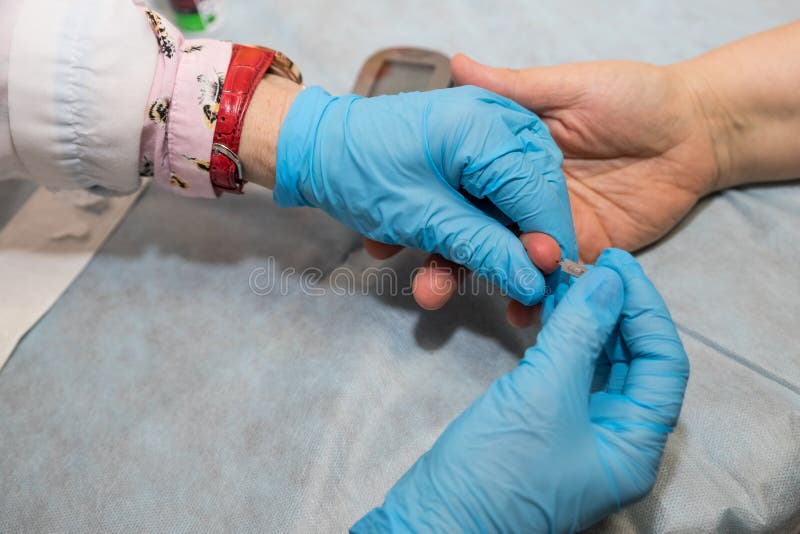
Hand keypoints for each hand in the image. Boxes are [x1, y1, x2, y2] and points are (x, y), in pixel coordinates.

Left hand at [274, 85, 575, 304]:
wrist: (310, 151)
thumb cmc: (361, 174)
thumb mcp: (427, 220)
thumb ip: (487, 249)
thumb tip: (535, 282)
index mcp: (486, 126)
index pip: (538, 189)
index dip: (545, 241)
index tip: (545, 285)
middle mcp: (490, 121)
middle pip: (526, 196)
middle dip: (509, 249)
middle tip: (509, 292)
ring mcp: (475, 134)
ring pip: (499, 203)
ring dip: (469, 248)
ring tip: (430, 289)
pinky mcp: (459, 152)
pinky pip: (476, 197)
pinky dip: (453, 229)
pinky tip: (398, 248)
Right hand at [353, 249, 689, 532]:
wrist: (436, 517)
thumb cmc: (496, 471)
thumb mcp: (542, 394)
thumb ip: (580, 332)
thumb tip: (611, 281)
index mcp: (634, 445)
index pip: (662, 363)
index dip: (644, 308)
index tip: (615, 265)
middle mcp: (616, 439)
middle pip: (633, 360)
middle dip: (614, 308)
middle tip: (590, 263)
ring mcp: (580, 432)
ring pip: (598, 362)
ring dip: (587, 318)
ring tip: (567, 275)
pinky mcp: (546, 424)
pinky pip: (567, 371)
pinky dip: (562, 336)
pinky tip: (550, 308)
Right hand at [367, 56, 716, 323]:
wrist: (697, 129)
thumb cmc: (633, 96)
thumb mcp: (569, 87)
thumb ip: (514, 88)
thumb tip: (457, 63)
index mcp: (511, 161)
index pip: (460, 190)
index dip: (426, 209)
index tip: (386, 232)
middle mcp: (522, 199)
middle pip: (475, 234)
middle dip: (443, 260)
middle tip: (421, 286)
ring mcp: (552, 230)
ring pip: (506, 261)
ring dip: (479, 283)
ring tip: (449, 301)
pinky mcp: (585, 253)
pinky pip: (555, 281)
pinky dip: (534, 299)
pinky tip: (519, 314)